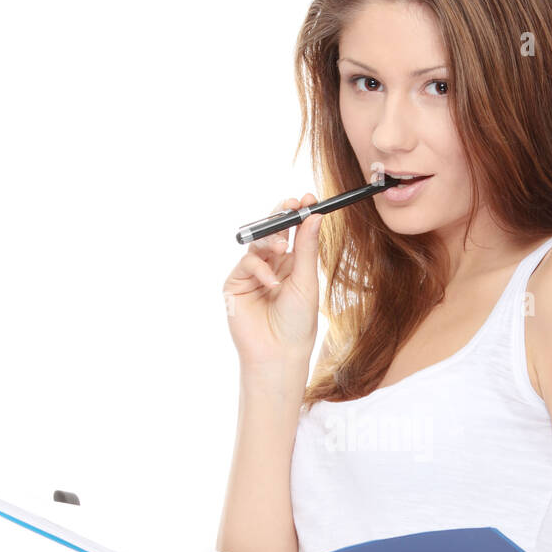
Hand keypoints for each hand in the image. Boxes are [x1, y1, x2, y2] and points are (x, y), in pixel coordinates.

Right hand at [223, 191, 321, 370]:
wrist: (278, 352)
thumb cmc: (298, 323)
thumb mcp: (306, 281)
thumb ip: (307, 249)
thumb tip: (316, 216)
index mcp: (293, 264)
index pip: (294, 232)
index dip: (299, 214)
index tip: (310, 198)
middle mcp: (272, 265)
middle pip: (274, 231)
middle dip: (282, 216)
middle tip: (292, 204)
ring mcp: (253, 274)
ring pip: (258, 243)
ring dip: (271, 240)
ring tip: (283, 248)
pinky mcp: (236, 283)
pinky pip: (247, 263)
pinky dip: (259, 268)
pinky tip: (272, 284)